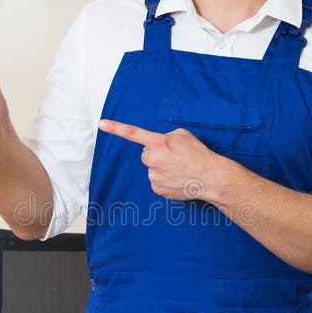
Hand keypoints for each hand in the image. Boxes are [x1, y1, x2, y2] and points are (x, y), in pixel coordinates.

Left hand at [99, 118, 221, 200]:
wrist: (209, 177)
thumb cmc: (198, 155)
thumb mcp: (183, 135)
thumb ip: (165, 137)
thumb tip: (157, 145)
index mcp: (158, 142)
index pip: (133, 133)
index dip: (116, 128)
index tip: (102, 124)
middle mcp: (152, 159)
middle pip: (146, 154)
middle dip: (156, 155)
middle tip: (174, 158)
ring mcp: (153, 176)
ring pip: (152, 168)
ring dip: (162, 168)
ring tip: (179, 169)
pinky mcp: (157, 189)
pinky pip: (156, 181)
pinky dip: (165, 180)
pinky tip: (177, 178)